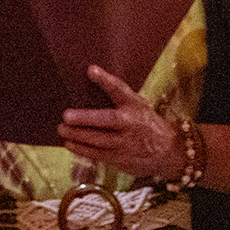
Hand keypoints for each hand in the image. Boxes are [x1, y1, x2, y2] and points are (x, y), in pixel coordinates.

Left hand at [57, 66, 181, 179]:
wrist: (168, 153)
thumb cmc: (146, 124)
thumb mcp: (140, 107)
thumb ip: (121, 99)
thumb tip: (91, 84)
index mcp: (135, 105)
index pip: (120, 90)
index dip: (106, 80)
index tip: (91, 70)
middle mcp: (131, 123)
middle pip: (106, 120)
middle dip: (85, 118)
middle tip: (66, 115)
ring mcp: (126, 143)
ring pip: (98, 140)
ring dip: (78, 136)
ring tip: (62, 130)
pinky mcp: (121, 158)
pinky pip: (98, 154)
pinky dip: (82, 150)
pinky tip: (69, 144)